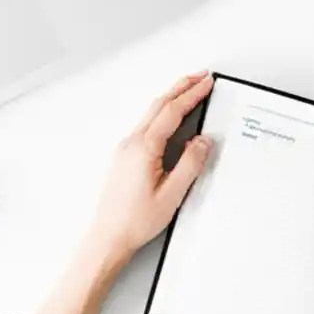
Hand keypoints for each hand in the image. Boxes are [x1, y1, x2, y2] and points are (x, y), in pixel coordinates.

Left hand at [30, 72, 214, 313]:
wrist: (107, 237)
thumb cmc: (134, 221)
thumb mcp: (172, 195)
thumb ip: (190, 164)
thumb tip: (203, 141)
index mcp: (144, 148)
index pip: (172, 111)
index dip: (192, 94)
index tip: (207, 82)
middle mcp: (131, 143)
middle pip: (159, 105)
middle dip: (181, 87)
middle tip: (200, 76)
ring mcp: (125, 149)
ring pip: (150, 113)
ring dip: (171, 98)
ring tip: (188, 90)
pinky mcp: (124, 157)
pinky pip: (145, 125)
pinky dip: (161, 113)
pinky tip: (169, 118)